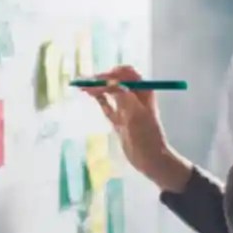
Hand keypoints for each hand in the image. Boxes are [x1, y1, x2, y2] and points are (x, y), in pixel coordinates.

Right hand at [84, 65, 191, 191]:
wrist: (151, 159)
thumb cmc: (147, 136)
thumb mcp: (135, 114)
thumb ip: (123, 96)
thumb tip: (109, 80)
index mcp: (144, 91)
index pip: (127, 73)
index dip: (112, 73)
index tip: (98, 79)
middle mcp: (135, 97)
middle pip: (116, 81)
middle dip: (101, 79)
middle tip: (84, 81)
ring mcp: (126, 109)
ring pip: (110, 92)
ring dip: (97, 88)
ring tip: (82, 86)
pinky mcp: (119, 121)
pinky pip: (107, 105)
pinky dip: (99, 99)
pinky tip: (90, 94)